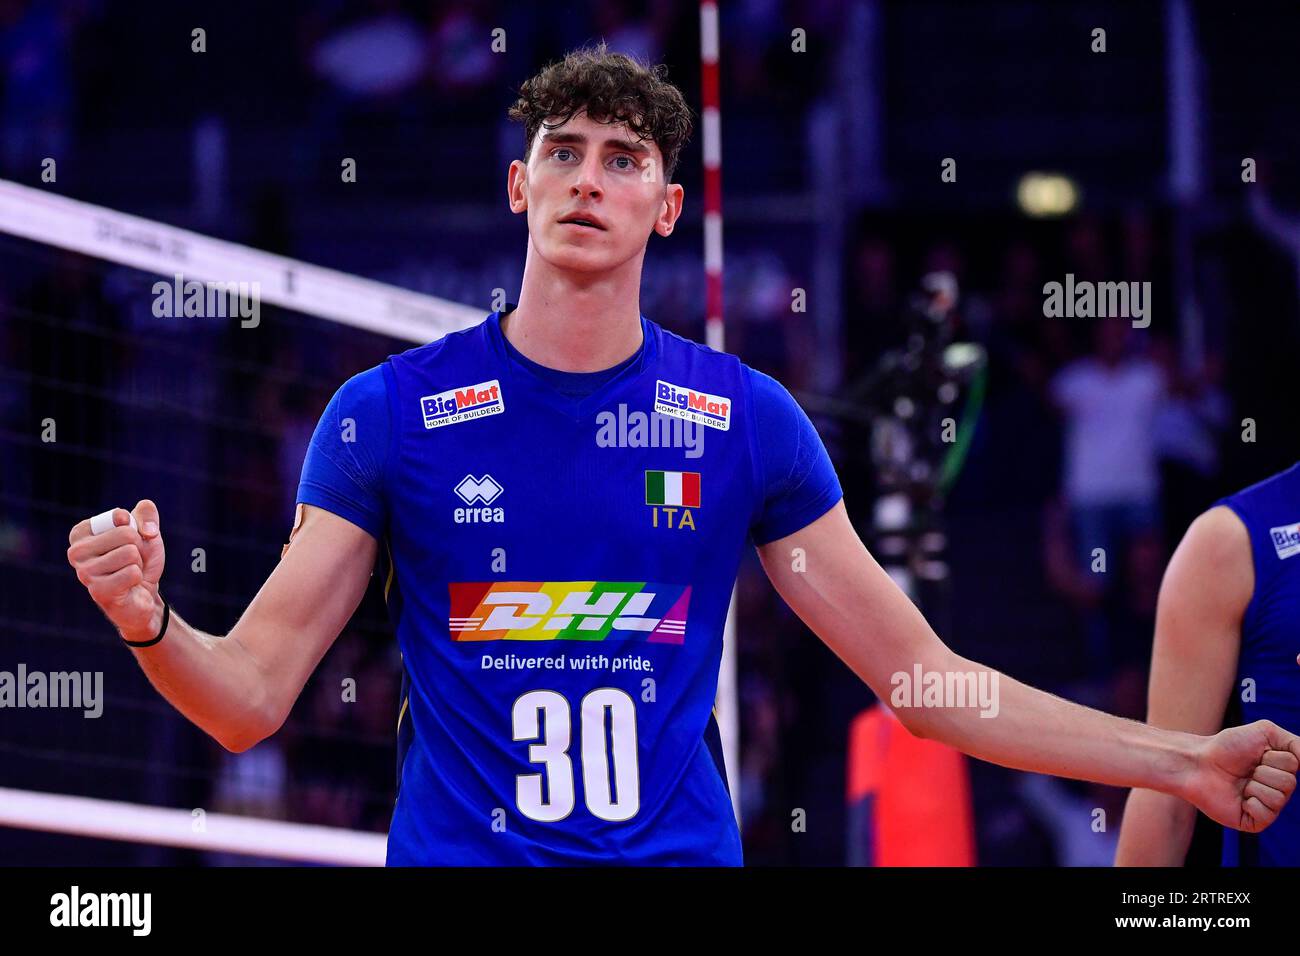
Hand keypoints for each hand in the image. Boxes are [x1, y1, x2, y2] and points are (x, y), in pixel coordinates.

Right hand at [67, 499, 165, 641]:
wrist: (144, 594)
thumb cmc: (140, 560)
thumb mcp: (146, 530)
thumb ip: (146, 513)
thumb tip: (147, 530)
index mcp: (81, 533)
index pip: (118, 516)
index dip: (133, 527)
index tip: (127, 540)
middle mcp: (76, 552)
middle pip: (126, 534)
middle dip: (138, 547)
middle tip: (130, 560)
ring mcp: (84, 572)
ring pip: (130, 554)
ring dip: (137, 564)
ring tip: (128, 572)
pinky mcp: (98, 591)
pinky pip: (132, 573)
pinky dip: (138, 578)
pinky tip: (128, 585)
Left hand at [1183, 720, 1299, 831]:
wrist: (1197, 762)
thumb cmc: (1227, 746)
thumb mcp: (1266, 732)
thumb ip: (1297, 743)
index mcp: (1282, 772)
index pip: (1294, 765)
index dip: (1273, 756)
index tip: (1256, 753)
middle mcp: (1278, 791)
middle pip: (1289, 783)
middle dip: (1263, 770)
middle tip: (1245, 769)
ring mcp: (1267, 808)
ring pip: (1278, 798)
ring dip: (1255, 785)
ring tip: (1240, 782)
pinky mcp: (1253, 822)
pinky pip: (1266, 814)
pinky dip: (1251, 802)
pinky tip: (1239, 797)